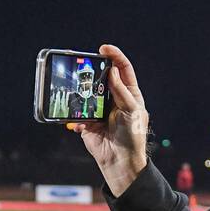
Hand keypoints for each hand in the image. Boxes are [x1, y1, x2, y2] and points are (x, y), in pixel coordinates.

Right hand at [67, 44, 149, 196]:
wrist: (120, 161)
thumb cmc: (132, 136)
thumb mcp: (132, 110)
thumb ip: (121, 90)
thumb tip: (112, 71)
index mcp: (128, 93)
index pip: (122, 68)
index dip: (114, 56)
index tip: (103, 49)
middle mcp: (114, 98)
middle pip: (102, 77)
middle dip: (93, 71)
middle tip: (83, 64)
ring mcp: (100, 109)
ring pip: (88, 93)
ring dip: (82, 91)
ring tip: (76, 88)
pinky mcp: (88, 122)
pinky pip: (78, 113)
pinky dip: (76, 116)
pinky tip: (81, 122)